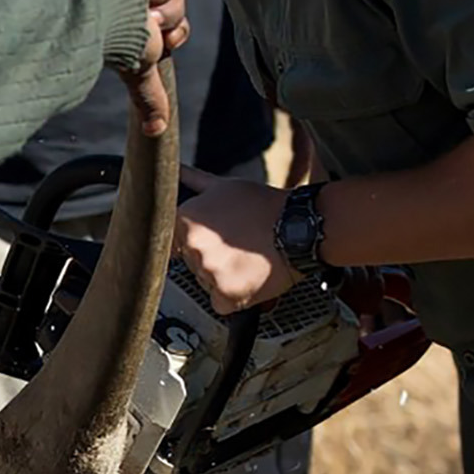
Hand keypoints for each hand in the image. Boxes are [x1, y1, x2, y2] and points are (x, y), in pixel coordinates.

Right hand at [98, 0, 188, 136]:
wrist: (101, 1)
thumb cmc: (112, 34)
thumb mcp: (138, 67)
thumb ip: (148, 97)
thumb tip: (155, 132)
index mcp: (147, 21)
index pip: (179, 24)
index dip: (174, 31)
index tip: (158, 35)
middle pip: (180, 1)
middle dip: (164, 12)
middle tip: (143, 16)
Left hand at [174, 165, 297, 314]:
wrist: (300, 227)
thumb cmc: (264, 206)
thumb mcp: (225, 186)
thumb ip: (192, 181)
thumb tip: (173, 171)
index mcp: (186, 219)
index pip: (174, 239)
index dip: (196, 239)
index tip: (217, 236)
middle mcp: (193, 246)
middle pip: (190, 261)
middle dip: (209, 256)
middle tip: (236, 245)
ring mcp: (209, 272)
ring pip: (205, 281)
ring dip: (221, 275)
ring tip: (245, 258)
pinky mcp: (226, 295)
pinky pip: (221, 302)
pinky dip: (234, 295)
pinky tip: (249, 275)